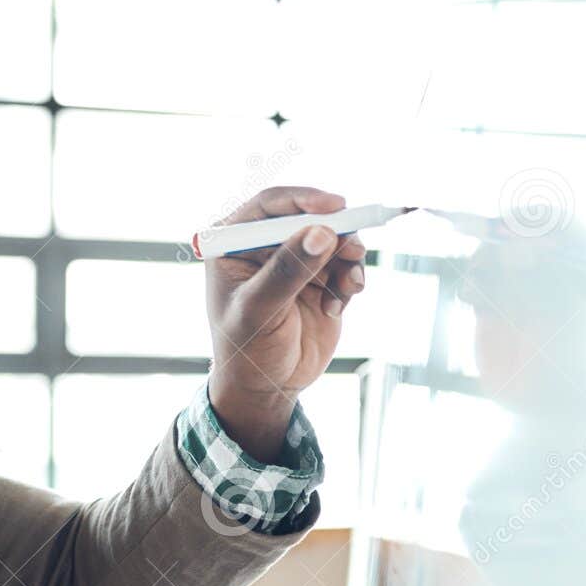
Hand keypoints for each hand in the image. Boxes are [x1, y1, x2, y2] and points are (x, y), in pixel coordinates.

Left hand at [204, 187, 367, 461]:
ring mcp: (293, 260)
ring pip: (334, 238)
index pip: (270, 204)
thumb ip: (287, 271)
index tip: (336, 207)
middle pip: (310, 215)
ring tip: (347, 287)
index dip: (304, 199)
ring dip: (348, 258)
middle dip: (336, 231)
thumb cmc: (247, 348)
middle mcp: (263, 245)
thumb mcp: (260, 310)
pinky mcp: (318, 279)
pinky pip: (346, 263)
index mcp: (233, 243)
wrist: (266, 386)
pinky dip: (350, 280)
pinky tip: (336, 307)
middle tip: (353, 249)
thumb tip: (321, 232)